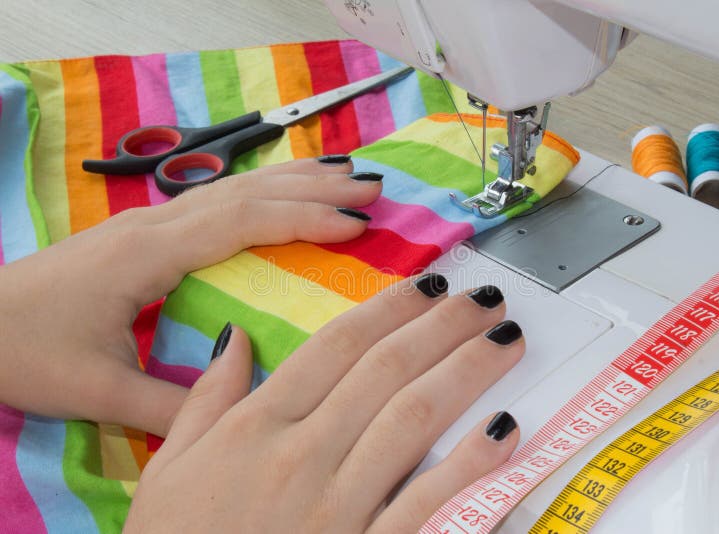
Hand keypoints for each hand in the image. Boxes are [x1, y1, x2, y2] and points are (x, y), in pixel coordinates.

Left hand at [0, 156, 381, 436]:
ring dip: (291, 178)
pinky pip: (215, 199)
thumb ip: (173, 408)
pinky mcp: (142, 233)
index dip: (305, 218)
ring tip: (343, 174)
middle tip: (373, 187)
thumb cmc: (23, 350)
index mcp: (150, 254)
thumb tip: (247, 415)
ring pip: (232, 187)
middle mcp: (155, 226)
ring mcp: (147, 224)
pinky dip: (260, 190)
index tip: (359, 224)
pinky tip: (278, 192)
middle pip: (248, 191)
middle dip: (314, 185)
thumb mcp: (96, 391)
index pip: (244, 222)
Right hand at [125, 277, 523, 532]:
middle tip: (484, 299)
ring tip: (504, 340)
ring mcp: (338, 504)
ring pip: (413, 418)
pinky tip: (502, 428)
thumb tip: (234, 335)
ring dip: (466, 371)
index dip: (390, 308)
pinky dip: (468, 463)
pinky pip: (424, 500)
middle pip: (386, 369)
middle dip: (442, 326)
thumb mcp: (170, 468)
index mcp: (256, 425)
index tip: (428, 285)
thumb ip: (207, 397)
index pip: (338, 345)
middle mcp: (302, 453)